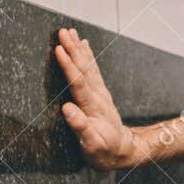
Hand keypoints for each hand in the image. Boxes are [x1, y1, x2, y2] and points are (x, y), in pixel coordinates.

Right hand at [54, 27, 140, 169]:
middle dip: (73, 50)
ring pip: (89, 67)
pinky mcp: (100, 94)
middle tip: (63, 31)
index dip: (69, 66)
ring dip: (79, 49)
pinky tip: (84, 45)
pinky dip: (88, 56)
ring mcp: (100, 94)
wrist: (123, 152)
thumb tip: (67, 109)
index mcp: (92, 108)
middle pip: (84, 70)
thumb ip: (80, 127)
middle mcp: (98, 97)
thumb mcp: (92, 145)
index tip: (59, 49)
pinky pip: (93, 71)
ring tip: (71, 32)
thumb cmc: (104, 152)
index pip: (79, 83)